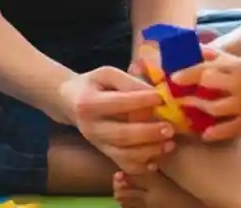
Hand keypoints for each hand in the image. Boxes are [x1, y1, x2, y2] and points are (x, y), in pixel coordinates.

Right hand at [57, 66, 177, 173]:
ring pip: (124, 154)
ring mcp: (97, 143)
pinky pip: (124, 165)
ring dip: (150, 151)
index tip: (161, 98)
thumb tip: (156, 94)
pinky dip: (142, 166)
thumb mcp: (106, 74)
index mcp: (88, 103)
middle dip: (149, 133)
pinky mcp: (105, 153)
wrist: (70, 102)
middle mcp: (91, 127)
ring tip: (169, 143)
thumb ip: (129, 81)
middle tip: (170, 128)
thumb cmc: (93, 84)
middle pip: (121, 134)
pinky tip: (157, 159)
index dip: (141, 101)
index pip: (118, 103)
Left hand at [170, 45, 240, 141]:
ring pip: (215, 108)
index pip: (207, 69)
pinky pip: (231, 129)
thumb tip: (198, 50)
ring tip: (190, 110)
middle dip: (191, 92)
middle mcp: (239, 85)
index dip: (188, 73)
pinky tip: (205, 135)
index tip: (174, 78)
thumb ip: (220, 57)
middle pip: (208, 88)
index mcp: (238, 67)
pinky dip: (217, 133)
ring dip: (200, 109)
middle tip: (178, 97)